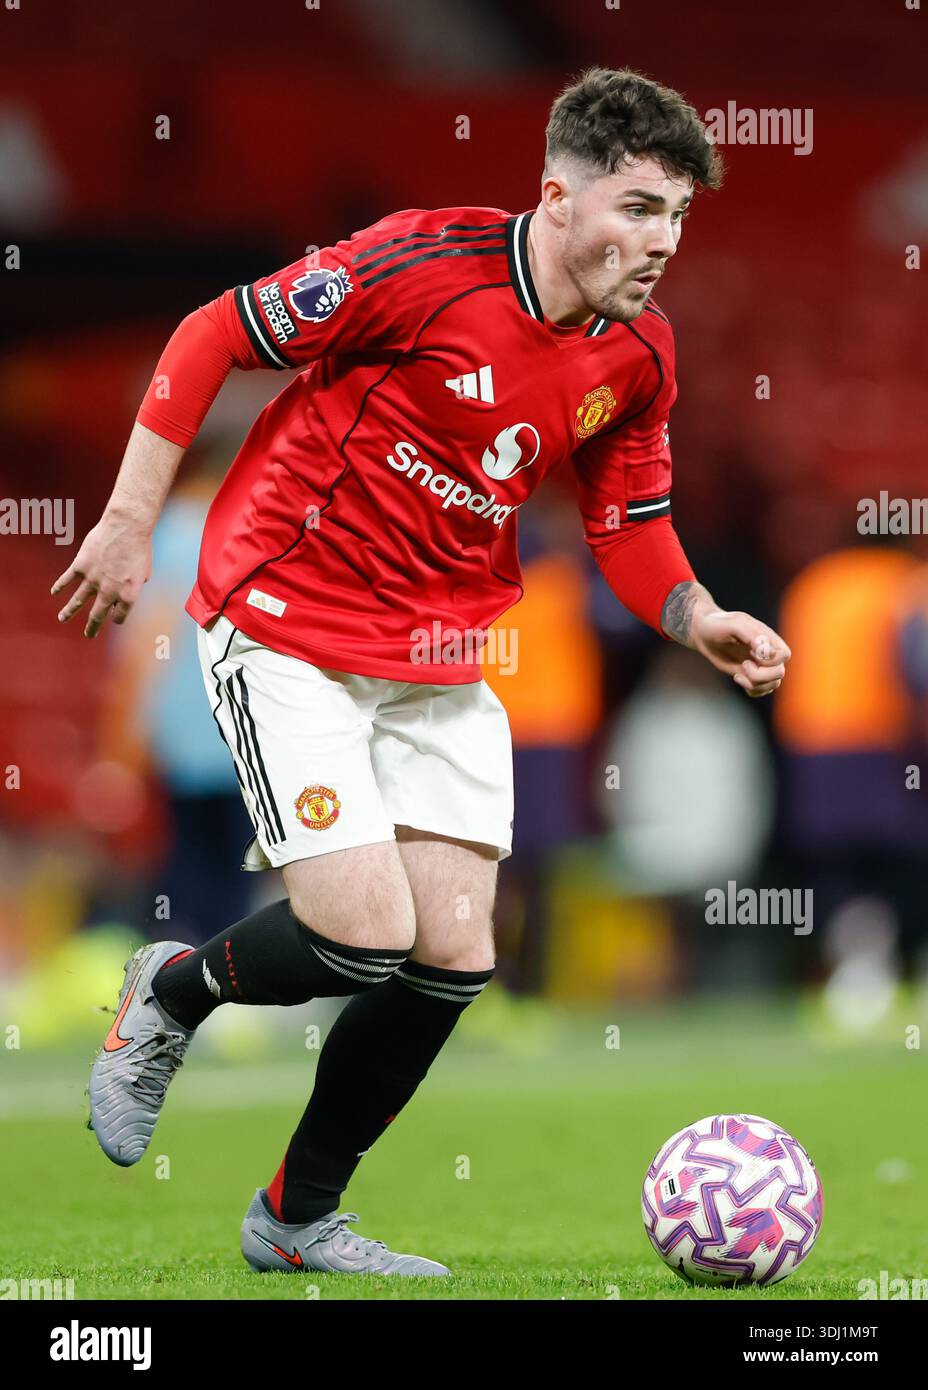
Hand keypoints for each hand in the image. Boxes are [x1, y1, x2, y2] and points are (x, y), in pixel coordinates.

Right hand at [51, 513, 151, 637]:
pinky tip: (54, 593)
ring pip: (77, 601)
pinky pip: (66, 580)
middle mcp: (109, 592)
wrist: (126, 527)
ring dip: (69, 612)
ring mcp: (93, 580)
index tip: (112, 616)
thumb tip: (129, 587)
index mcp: (128, 596)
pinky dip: (59, 586)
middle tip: (89, 635)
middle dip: (92, 627)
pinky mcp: (80, 566)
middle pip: (98, 616)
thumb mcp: (144, 570)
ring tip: (62, 619)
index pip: (119, 617)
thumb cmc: (140, 546)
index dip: (116, 618)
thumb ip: (136, 583)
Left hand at [690, 609, 790, 697]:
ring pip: (773, 684)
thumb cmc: (719, 625)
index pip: (784, 655)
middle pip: (779, 673)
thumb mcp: (734, 624)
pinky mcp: (751, 676)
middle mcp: (768, 653)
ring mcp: (761, 666)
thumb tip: (768, 652)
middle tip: (744, 665)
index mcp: (768, 638)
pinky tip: (737, 678)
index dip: (770, 660)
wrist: (704, 633)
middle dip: (761, 675)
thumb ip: (752, 635)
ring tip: (738, 675)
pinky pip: (762, 691)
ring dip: (755, 684)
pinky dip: (752, 690)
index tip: (751, 653)